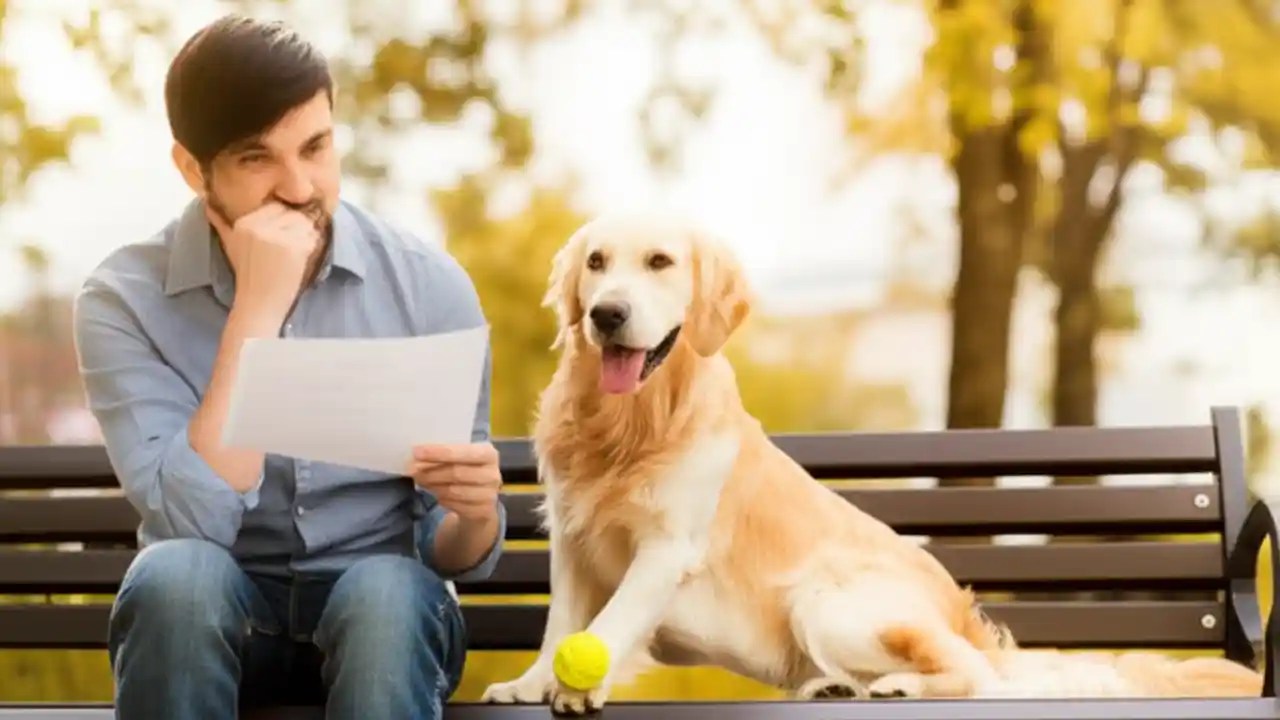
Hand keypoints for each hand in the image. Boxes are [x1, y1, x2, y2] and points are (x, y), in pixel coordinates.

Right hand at [209, 202, 319, 317]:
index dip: (284, 221)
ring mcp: (276, 236)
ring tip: (296, 253)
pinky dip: (311, 246)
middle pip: (291, 213)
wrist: (258, 303)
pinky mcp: (293, 248)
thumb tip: (208, 205)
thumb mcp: (231, 245)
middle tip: (291, 247)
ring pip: (305, 223)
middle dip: (296, 227)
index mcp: (244, 222)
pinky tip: (301, 259)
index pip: (275, 206)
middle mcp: (258, 226)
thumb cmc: (247, 276)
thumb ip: (221, 223)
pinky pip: (312, 237)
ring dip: (306, 236)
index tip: (281, 239)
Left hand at [410, 442, 502, 522]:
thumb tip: (416, 457)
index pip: (463, 452)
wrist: (482, 499)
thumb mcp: (461, 458)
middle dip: (431, 471)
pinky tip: (435, 494)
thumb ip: (444, 454)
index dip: (438, 452)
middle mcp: (493, 474)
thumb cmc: (468, 470)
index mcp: (489, 454)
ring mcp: (490, 495)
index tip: (416, 452)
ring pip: (453, 491)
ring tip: (421, 481)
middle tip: (412, 470)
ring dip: (433, 486)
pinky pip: (455, 506)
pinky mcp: (482, 512)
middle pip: (456, 473)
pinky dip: (441, 499)